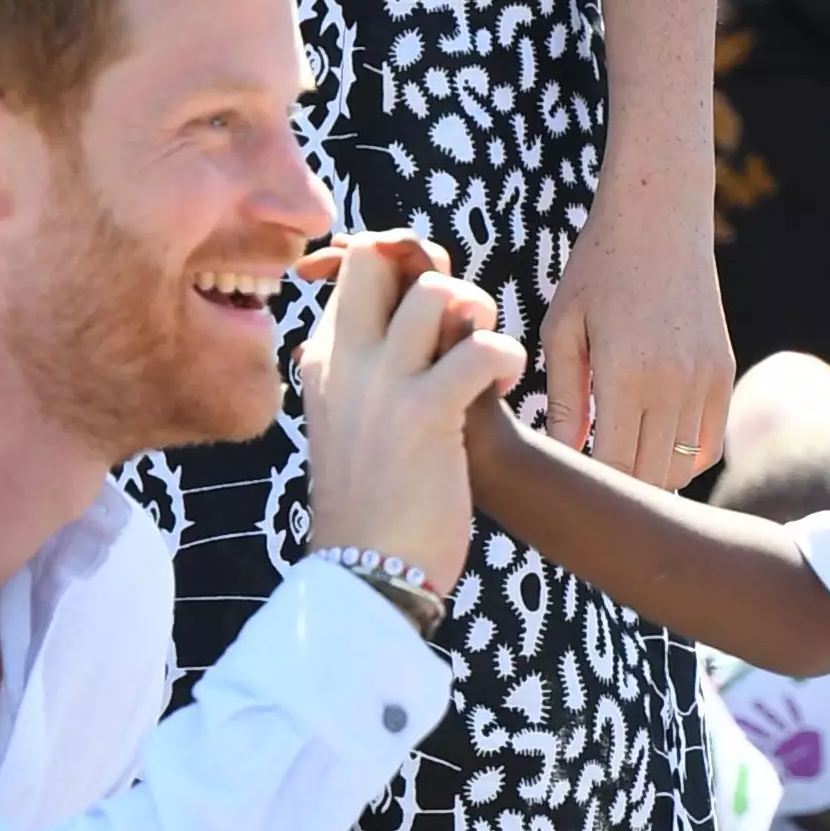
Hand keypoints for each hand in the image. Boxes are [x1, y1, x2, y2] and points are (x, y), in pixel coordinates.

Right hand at [299, 227, 526, 595]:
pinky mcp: (426, 412)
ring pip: (437, 289)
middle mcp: (345, 360)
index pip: (356, 266)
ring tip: (485, 356)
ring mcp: (382, 383)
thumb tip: (381, 333)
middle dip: (434, 269)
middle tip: (460, 319)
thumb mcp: (345, 425)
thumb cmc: (370, 507)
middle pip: (384, 255)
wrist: (366, 575)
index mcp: (323, 359)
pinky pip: (482, 346)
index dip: (400, 262)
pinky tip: (503, 385)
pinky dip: (506, 357)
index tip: (434, 306)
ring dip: (478, 311)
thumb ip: (361, 372)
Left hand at [536, 170, 733, 486]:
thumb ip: (564, 399)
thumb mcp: (564, 328)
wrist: (662, 215)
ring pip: (681, 467)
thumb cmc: (598, 267)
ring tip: (614, 464)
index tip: (566, 483)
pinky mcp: (724, 372)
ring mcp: (706, 380)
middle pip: (650, 476)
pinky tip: (650, 446)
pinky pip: (708, 443)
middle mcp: (674, 383)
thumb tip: (563, 457)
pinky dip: (681, 458)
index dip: (590, 484)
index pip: (614, 466)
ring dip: (648, 476)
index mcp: (626, 374)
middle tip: (586, 483)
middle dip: (617, 488)